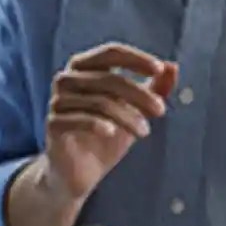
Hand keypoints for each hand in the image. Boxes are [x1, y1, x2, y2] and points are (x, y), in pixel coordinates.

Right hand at [44, 42, 177, 200]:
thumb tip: (172, 67)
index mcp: (84, 69)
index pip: (109, 53)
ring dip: (127, 116)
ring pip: (98, 101)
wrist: (79, 172)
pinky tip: (111, 134)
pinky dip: (98, 124)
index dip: (134, 58)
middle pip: (107, 78)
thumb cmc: (106, 136)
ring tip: (144, 132)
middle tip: (161, 110)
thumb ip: (154, 90)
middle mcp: (66, 80)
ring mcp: (57, 102)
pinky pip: (78, 119)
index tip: (158, 69)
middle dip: (138, 93)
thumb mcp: (135, 112)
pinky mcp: (53, 124)